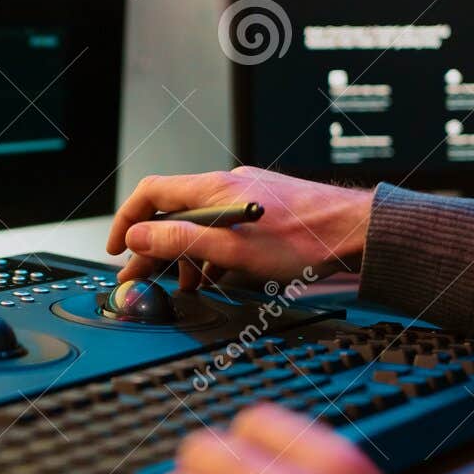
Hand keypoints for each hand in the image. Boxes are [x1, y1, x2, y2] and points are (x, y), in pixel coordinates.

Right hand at [106, 167, 371, 288]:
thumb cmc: (304, 240)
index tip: (117, 248)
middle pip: (172, 213)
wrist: (356, 232)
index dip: (126, 220)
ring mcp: (245, 198)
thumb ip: (180, 241)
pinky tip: (214, 276)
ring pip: (198, 225)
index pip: (150, 193)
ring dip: (184, 255)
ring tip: (183, 286)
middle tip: (141, 278)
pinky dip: (210, 253)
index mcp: (212, 189)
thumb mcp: (232, 249)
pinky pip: (222, 230)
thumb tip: (137, 238)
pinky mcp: (262, 212)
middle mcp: (226, 187)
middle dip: (153, 248)